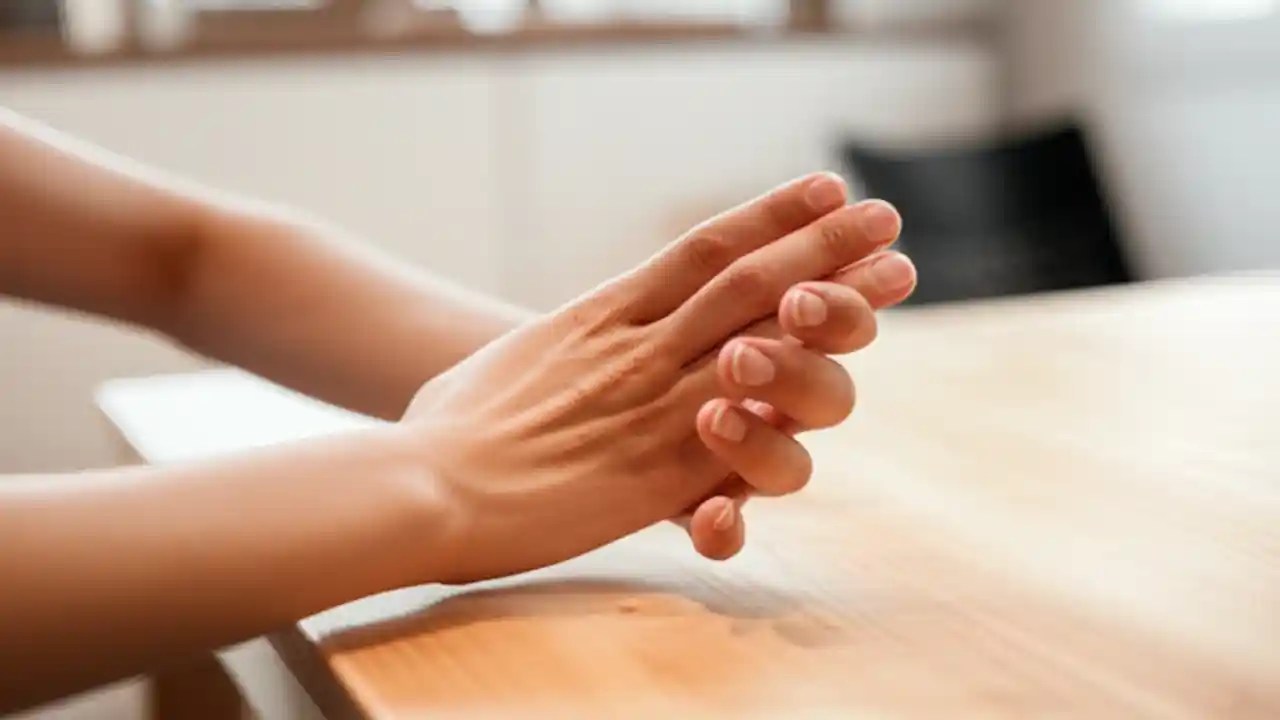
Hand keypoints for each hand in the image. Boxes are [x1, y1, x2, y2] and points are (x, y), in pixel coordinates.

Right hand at [398, 174, 904, 583]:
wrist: (422, 484)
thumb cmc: (438, 431)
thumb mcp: (491, 368)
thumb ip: (535, 354)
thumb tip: (531, 355)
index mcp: (598, 314)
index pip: (702, 248)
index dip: (770, 214)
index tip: (823, 188)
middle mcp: (638, 345)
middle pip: (750, 280)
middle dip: (825, 244)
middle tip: (885, 218)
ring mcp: (654, 402)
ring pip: (762, 333)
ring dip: (836, 299)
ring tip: (895, 270)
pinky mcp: (662, 469)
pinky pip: (749, 433)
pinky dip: (799, 396)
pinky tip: (844, 374)